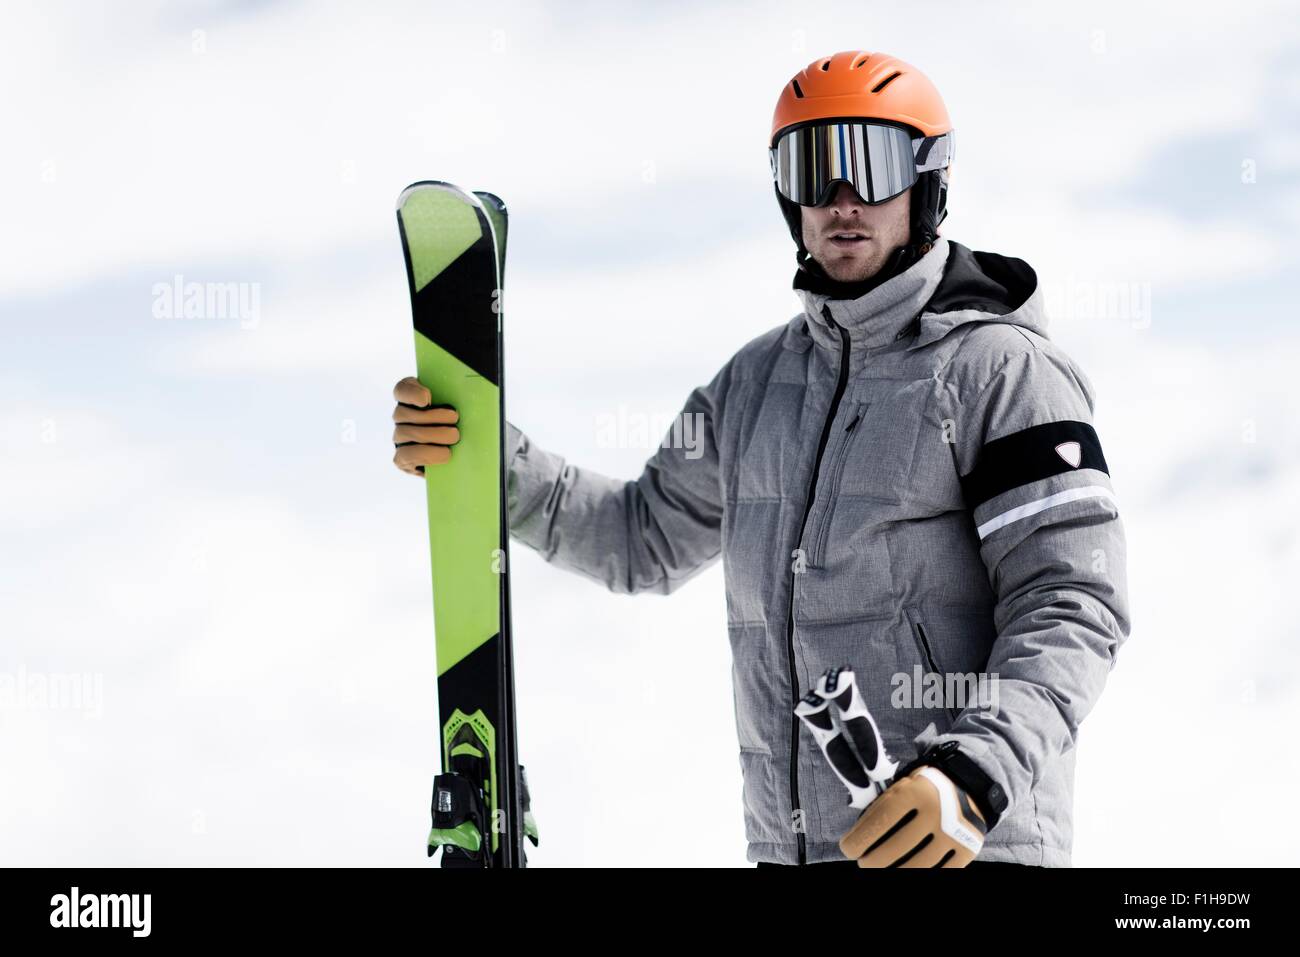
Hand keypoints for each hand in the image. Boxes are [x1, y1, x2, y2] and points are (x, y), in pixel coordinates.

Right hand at [392, 376, 460, 475]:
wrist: (467, 456)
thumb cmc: (465, 426)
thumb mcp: (463, 409)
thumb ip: (456, 399)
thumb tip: (458, 395)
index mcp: (413, 398)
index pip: (401, 389)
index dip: (411, 393)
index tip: (427, 398)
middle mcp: (401, 418)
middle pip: (401, 413)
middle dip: (430, 416)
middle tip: (455, 419)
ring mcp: (399, 438)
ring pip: (403, 433)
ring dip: (432, 434)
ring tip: (454, 437)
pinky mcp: (402, 459)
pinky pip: (405, 455)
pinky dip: (426, 454)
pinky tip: (445, 453)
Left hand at [839, 764, 986, 867]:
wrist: (969, 786)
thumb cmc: (923, 789)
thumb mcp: (903, 785)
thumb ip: (884, 806)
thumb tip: (859, 836)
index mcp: (915, 792)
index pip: (879, 821)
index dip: (859, 839)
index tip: (848, 849)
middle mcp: (935, 813)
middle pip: (893, 850)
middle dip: (872, 862)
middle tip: (865, 864)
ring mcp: (954, 834)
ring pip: (915, 867)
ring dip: (893, 873)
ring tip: (883, 870)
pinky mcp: (967, 851)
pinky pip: (940, 873)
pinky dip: (921, 875)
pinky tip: (908, 872)